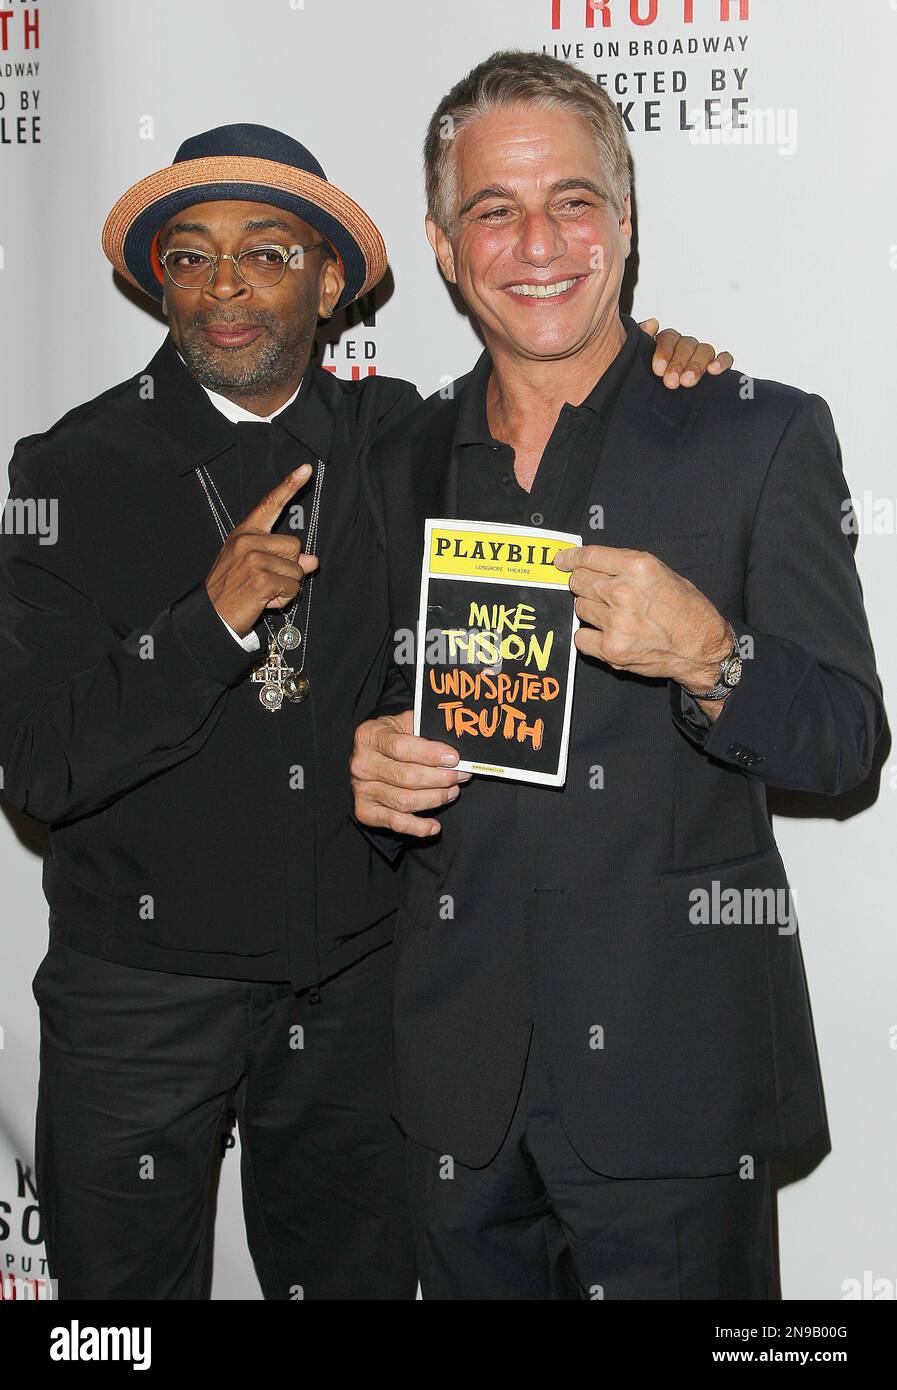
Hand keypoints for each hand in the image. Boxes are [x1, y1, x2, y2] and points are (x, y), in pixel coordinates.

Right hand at [205, 464, 319, 636]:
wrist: (211, 615)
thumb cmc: (232, 589)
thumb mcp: (254, 567)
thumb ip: (282, 558)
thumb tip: (312, 560)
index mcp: (245, 533)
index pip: (270, 505)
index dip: (289, 486)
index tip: (306, 469)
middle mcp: (248, 541)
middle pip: (295, 546)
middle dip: (288, 567)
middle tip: (265, 580)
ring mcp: (253, 559)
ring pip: (297, 569)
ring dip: (287, 586)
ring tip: (263, 592)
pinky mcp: (261, 578)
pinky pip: (292, 587)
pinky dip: (283, 599)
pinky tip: (264, 601)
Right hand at [351, 710, 471, 837]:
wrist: (370, 757)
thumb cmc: (394, 738)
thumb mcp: (404, 723)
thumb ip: (424, 727)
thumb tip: (453, 738)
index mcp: (370, 736)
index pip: (402, 748)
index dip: (431, 754)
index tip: (454, 758)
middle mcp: (362, 764)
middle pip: (406, 777)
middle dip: (440, 778)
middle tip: (461, 775)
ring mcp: (362, 789)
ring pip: (405, 801)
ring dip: (435, 799)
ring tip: (452, 792)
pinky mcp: (365, 811)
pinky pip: (396, 823)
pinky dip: (419, 827)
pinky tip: (435, 826)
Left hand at [553, 544, 730, 689]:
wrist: (701, 649)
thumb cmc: (687, 611)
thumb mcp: (663, 573)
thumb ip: (627, 567)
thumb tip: (594, 564)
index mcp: (638, 567)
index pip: (589, 557)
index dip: (570, 558)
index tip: (561, 561)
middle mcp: (623, 592)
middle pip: (579, 582)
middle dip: (583, 585)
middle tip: (598, 592)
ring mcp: (615, 622)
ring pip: (579, 608)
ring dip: (590, 610)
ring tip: (614, 615)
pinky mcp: (611, 648)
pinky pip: (581, 637)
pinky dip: (589, 636)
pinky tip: (608, 634)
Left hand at [639, 317, 732, 388]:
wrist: (654, 403)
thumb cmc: (646, 383)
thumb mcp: (639, 363)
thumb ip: (642, 341)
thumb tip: (652, 323)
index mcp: (667, 343)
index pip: (668, 338)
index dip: (664, 352)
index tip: (658, 370)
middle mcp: (685, 346)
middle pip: (686, 345)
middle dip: (678, 363)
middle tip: (671, 382)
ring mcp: (702, 355)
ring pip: (705, 350)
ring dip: (696, 365)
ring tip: (687, 382)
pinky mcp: (717, 366)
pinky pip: (725, 357)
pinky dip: (722, 361)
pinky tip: (714, 371)